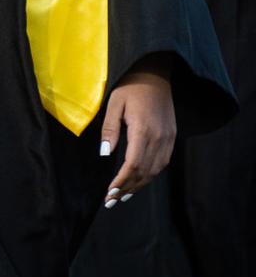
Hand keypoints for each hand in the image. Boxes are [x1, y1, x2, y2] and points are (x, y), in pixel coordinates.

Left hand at [99, 55, 175, 207]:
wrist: (155, 75)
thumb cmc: (130, 87)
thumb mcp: (114, 104)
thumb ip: (110, 129)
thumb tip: (105, 154)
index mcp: (143, 130)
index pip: (133, 164)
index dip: (121, 181)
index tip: (109, 192)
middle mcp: (159, 138)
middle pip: (144, 172)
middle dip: (127, 188)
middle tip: (111, 201)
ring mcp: (168, 139)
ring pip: (155, 171)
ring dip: (139, 185)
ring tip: (122, 195)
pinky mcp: (172, 138)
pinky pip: (162, 163)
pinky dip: (150, 175)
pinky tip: (138, 180)